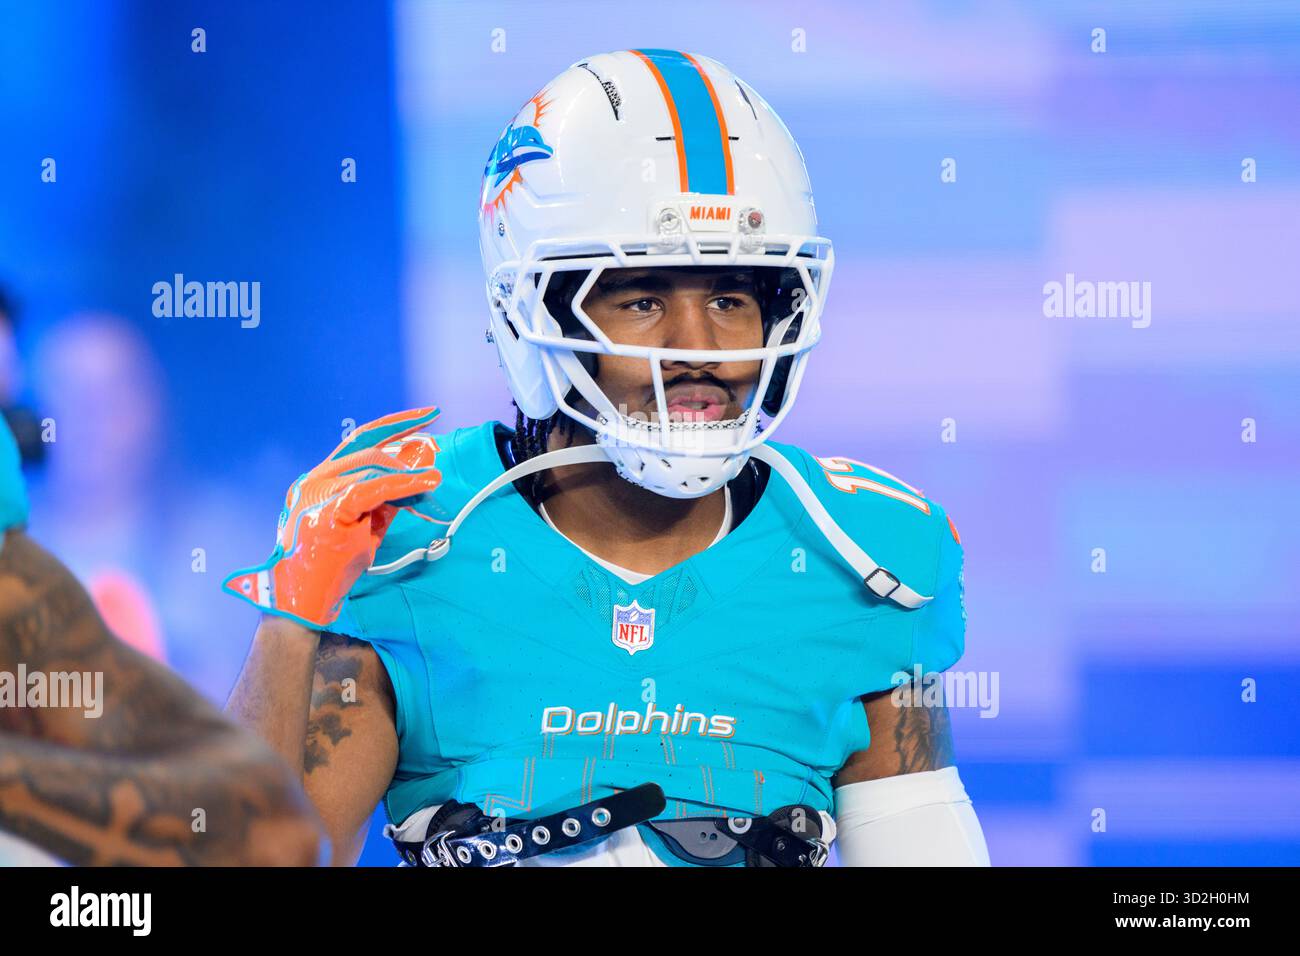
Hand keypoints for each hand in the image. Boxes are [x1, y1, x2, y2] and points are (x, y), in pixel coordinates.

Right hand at [223, 407, 442, 627]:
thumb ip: (384, 500)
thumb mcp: (364, 525)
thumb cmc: (332, 564)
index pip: (359, 441)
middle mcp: (315, 480)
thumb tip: (415, 479)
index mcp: (319, 479)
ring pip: (372, 467)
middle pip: (367, 447)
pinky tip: (425, 483)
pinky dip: (403, 485)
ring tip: (433, 478)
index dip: (394, 425)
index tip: (424, 415)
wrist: (303, 598)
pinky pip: (373, 490)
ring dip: (408, 472)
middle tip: (435, 444)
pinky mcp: (328, 511)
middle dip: (405, 438)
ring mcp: (317, 493)